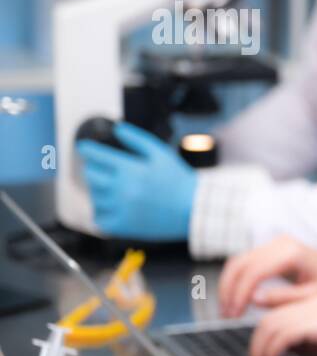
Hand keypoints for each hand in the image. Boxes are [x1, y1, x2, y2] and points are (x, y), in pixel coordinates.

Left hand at [76, 122, 196, 240]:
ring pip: (95, 197)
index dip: (87, 149)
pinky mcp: (123, 227)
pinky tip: (111, 207)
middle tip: (100, 168)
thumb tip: (117, 129)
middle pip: (91, 176)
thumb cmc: (179, 180)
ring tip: (111, 188)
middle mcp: (122, 189)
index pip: (98, 156)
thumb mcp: (161, 154)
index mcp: (131, 170)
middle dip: (92, 169)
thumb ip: (137, 139)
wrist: (194, 209)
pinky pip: (99, 219)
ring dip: (99, 190)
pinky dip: (101, 213)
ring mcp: (121, 209)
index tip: (83, 147)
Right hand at [218, 235, 316, 317]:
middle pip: (239, 263)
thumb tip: (254, 300)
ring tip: (229, 311)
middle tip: (226, 316)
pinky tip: (236, 301)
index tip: (234, 315)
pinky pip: (246, 263)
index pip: (254, 271)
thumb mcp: (314, 297)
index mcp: (293, 253)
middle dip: (228, 290)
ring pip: (238, 262)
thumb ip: (284, 299)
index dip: (239, 294)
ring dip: (229, 286)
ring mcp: (275, 244)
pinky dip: (236, 281)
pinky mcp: (272, 250)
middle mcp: (281, 244)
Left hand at [247, 294, 316, 355]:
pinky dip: (271, 353)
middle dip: (256, 347)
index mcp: (314, 303)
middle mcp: (314, 301)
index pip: (275, 314)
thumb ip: (298, 342)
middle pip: (269, 319)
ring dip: (260, 352)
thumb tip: (273, 348)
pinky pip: (284, 335)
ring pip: (272, 326)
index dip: (259, 338)